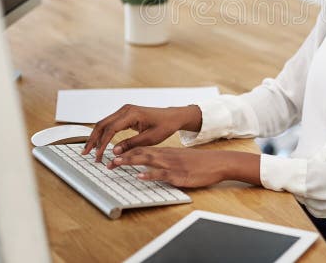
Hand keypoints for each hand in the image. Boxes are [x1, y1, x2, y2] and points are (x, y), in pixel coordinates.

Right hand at [82, 104, 201, 161]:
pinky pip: (110, 123)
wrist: (172, 117)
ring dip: (96, 137)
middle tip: (86, 154)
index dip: (102, 144)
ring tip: (90, 151)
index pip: (110, 129)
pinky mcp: (125, 114)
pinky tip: (99, 144)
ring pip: (104, 123)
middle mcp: (126, 109)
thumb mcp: (149, 139)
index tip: (98, 156)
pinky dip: (103, 133)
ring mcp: (124, 110)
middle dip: (93, 139)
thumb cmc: (164, 126)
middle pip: (102, 124)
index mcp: (132, 114)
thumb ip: (131, 144)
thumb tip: (113, 152)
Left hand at [109, 148, 225, 187]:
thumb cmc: (200, 162)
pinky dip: (150, 174)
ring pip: (148, 160)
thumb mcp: (180, 159)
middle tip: (107, 161)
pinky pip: (162, 174)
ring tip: (116, 164)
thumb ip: (165, 161)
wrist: (217, 162)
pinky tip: (140, 176)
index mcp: (166, 152)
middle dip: (123, 157)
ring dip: (130, 162)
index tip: (113, 155)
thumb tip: (150, 167)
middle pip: (141, 153)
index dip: (126, 151)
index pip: (142, 149)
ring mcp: (172, 164)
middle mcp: (166, 156)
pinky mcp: (179, 174)